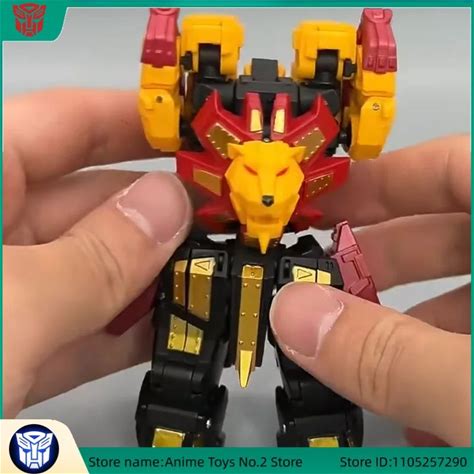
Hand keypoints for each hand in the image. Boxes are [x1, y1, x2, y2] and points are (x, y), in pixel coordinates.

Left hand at [4, 89, 191, 417]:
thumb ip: (91, 261)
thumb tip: (171, 205)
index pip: (61, 124)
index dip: (133, 119)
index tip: (197, 131)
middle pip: (89, 202)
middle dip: (162, 208)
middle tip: (229, 218)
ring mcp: (0, 301)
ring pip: (94, 270)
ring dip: (158, 274)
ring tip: (219, 272)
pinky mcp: (9, 358)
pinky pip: (84, 328)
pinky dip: (131, 329)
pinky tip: (179, 328)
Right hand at [270, 135, 470, 446]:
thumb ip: (391, 354)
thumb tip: (292, 318)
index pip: (453, 165)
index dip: (380, 179)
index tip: (315, 204)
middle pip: (455, 229)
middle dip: (378, 259)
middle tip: (314, 283)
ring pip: (470, 297)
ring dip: (409, 327)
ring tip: (352, 362)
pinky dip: (451, 370)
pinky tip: (419, 416)